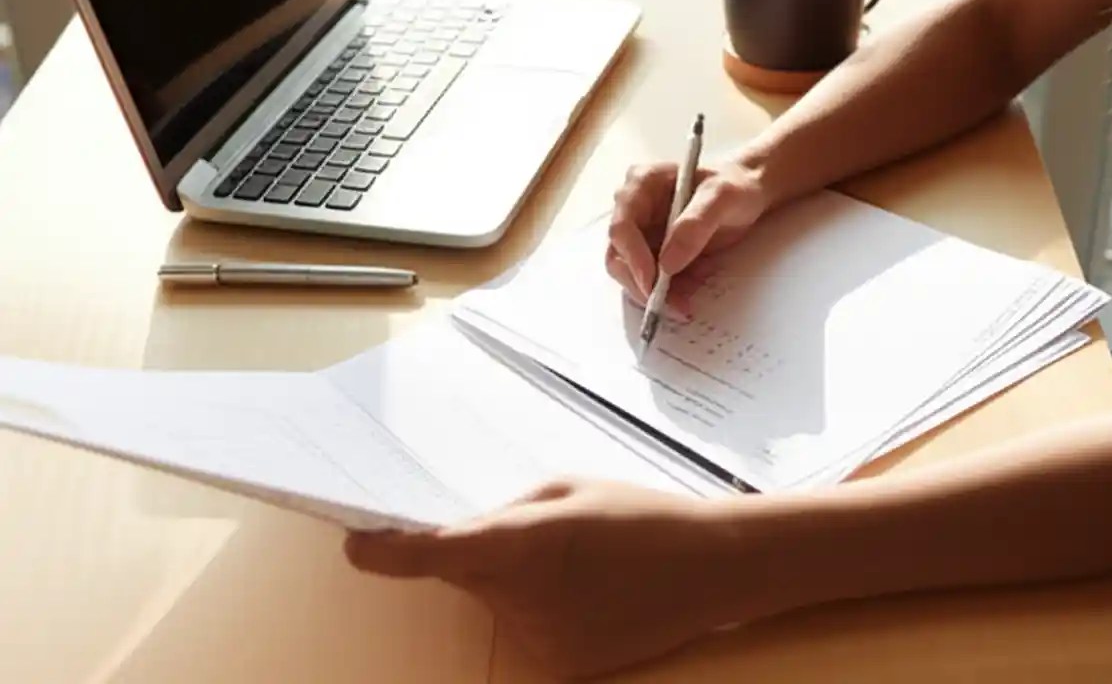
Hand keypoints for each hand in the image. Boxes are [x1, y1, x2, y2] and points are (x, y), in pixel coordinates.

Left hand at [345, 479, 748, 678]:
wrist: (712, 569)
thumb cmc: (640, 513)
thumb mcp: (567, 489)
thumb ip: (506, 513)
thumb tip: (464, 532)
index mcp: (522, 542)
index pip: (431, 554)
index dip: (384, 552)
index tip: (356, 544)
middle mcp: (521, 598)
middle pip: (464, 576)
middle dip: (478, 554)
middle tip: (537, 535)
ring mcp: (541, 640)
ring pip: (496, 605)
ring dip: (513, 585)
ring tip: (580, 565)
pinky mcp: (560, 667)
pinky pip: (525, 631)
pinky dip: (540, 612)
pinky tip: (589, 595)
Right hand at [607, 160, 771, 317]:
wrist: (748, 194)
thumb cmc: (734, 187)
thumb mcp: (722, 197)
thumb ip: (695, 225)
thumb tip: (667, 263)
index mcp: (642, 184)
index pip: (622, 227)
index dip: (633, 258)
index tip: (652, 283)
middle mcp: (634, 208)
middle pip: (618, 255)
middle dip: (642, 284)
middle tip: (672, 305)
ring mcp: (642, 232)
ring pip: (630, 273)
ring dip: (654, 294)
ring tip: (685, 304)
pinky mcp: (653, 252)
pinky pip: (649, 280)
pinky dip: (666, 294)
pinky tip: (687, 296)